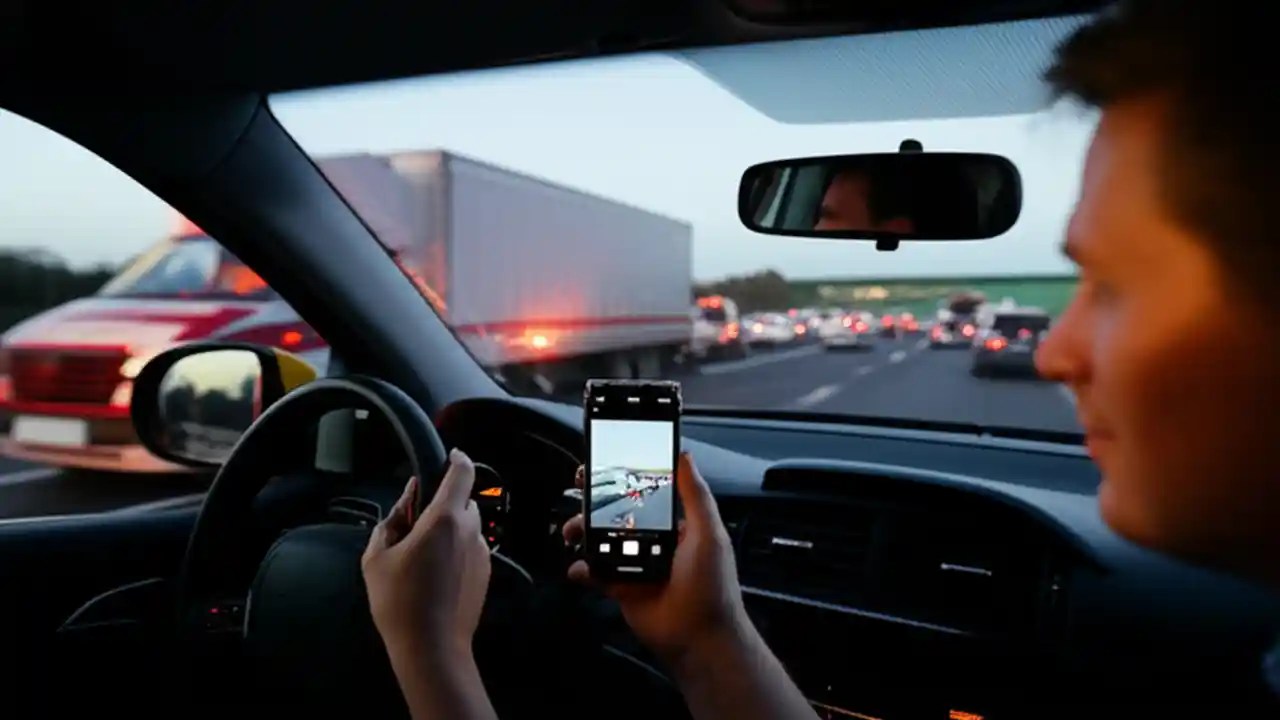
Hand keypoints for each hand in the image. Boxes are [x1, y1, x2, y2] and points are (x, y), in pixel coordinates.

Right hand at [362, 448, 490, 660]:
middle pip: (463, 501)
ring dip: (449, 529)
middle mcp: (470, 531)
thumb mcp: (376, 558)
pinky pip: (470, 549)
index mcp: (444, 519)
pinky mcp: (486, 573)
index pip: (462, 472)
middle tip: (415, 523)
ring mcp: (482, 553)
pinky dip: (456, 550)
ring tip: (421, 555)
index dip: (457, 459)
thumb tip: (405, 502)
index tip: (449, 456)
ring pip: (467, 527)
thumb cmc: (399, 602)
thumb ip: (390, 522)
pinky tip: (435, 574)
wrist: (432, 648)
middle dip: (443, 504)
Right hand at [563, 452, 746, 666]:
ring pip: (601, 542)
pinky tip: (578, 567)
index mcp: (674, 526)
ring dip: (582, 533)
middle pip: (616, 515)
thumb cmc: (711, 584)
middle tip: (580, 490)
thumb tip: (684, 455)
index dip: (624, 479)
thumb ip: (695, 494)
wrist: (699, 637)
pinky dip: (582, 569)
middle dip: (595, 503)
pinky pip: (596, 574)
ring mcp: (635, 566)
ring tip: (572, 532)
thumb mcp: (709, 533)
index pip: (645, 494)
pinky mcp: (621, 589)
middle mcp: (653, 542)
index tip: (605, 465)